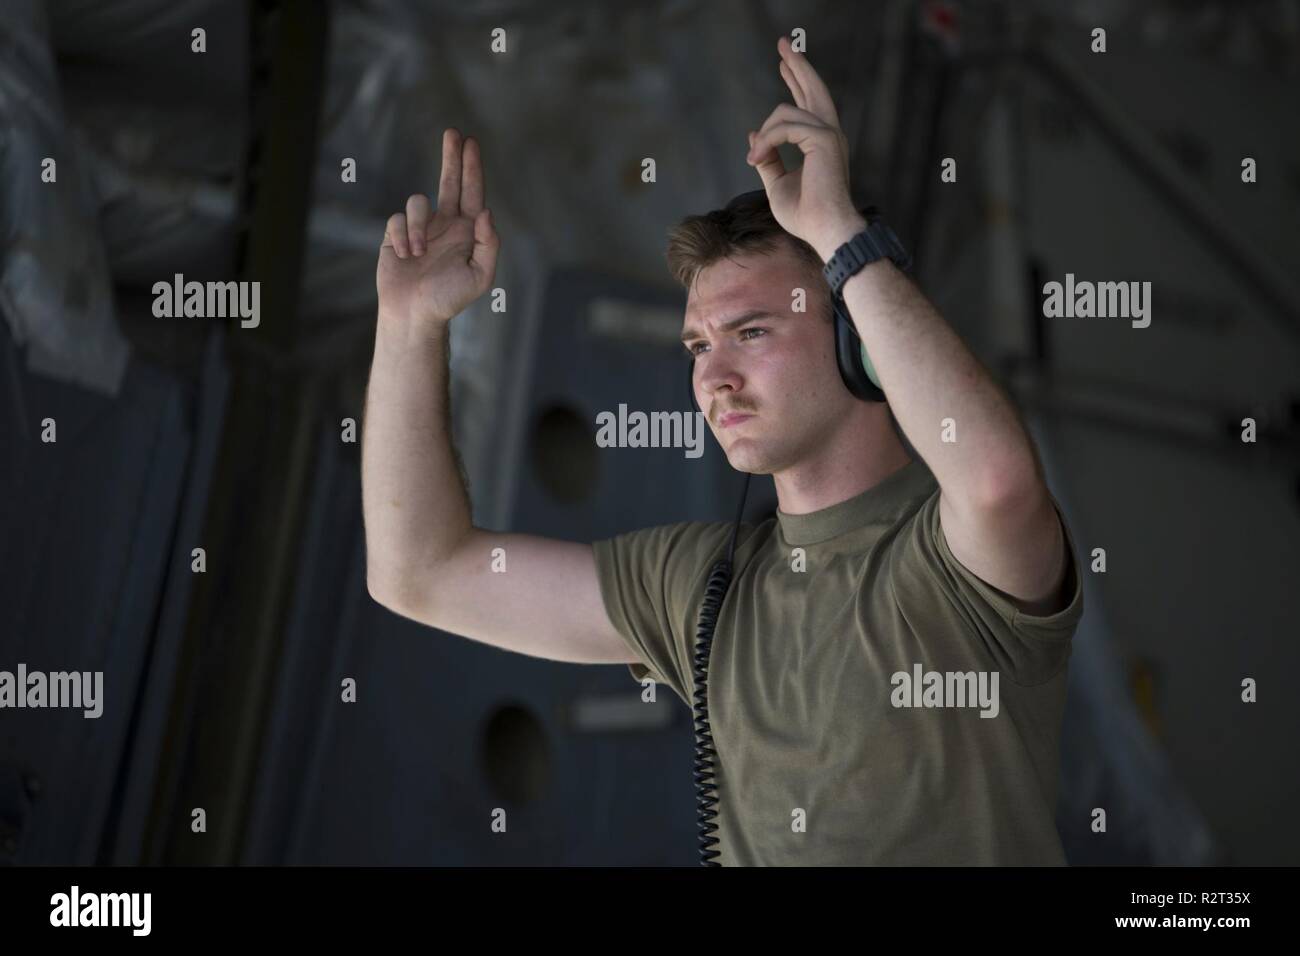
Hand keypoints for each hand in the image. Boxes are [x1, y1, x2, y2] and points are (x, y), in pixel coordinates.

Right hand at [376, 128, 499, 327]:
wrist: (415, 314)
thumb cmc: (449, 298)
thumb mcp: (480, 276)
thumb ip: (488, 243)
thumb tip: (485, 211)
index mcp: (467, 231)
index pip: (472, 193)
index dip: (472, 167)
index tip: (471, 143)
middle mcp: (446, 225)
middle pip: (449, 182)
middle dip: (451, 157)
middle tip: (453, 132)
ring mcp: (421, 228)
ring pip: (417, 202)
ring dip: (418, 227)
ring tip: (418, 253)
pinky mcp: (396, 234)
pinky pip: (396, 220)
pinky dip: (401, 237)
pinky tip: (404, 256)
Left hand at [745, 37, 864, 260]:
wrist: (824, 230)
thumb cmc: (805, 215)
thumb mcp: (777, 184)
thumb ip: (768, 158)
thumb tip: (754, 134)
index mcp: (821, 142)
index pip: (809, 103)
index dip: (797, 81)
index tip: (784, 65)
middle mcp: (829, 134)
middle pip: (812, 89)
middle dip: (796, 65)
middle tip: (783, 43)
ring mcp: (829, 134)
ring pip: (786, 112)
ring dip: (764, 135)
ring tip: (753, 157)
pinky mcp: (823, 140)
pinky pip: (784, 128)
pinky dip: (767, 141)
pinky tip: (756, 157)